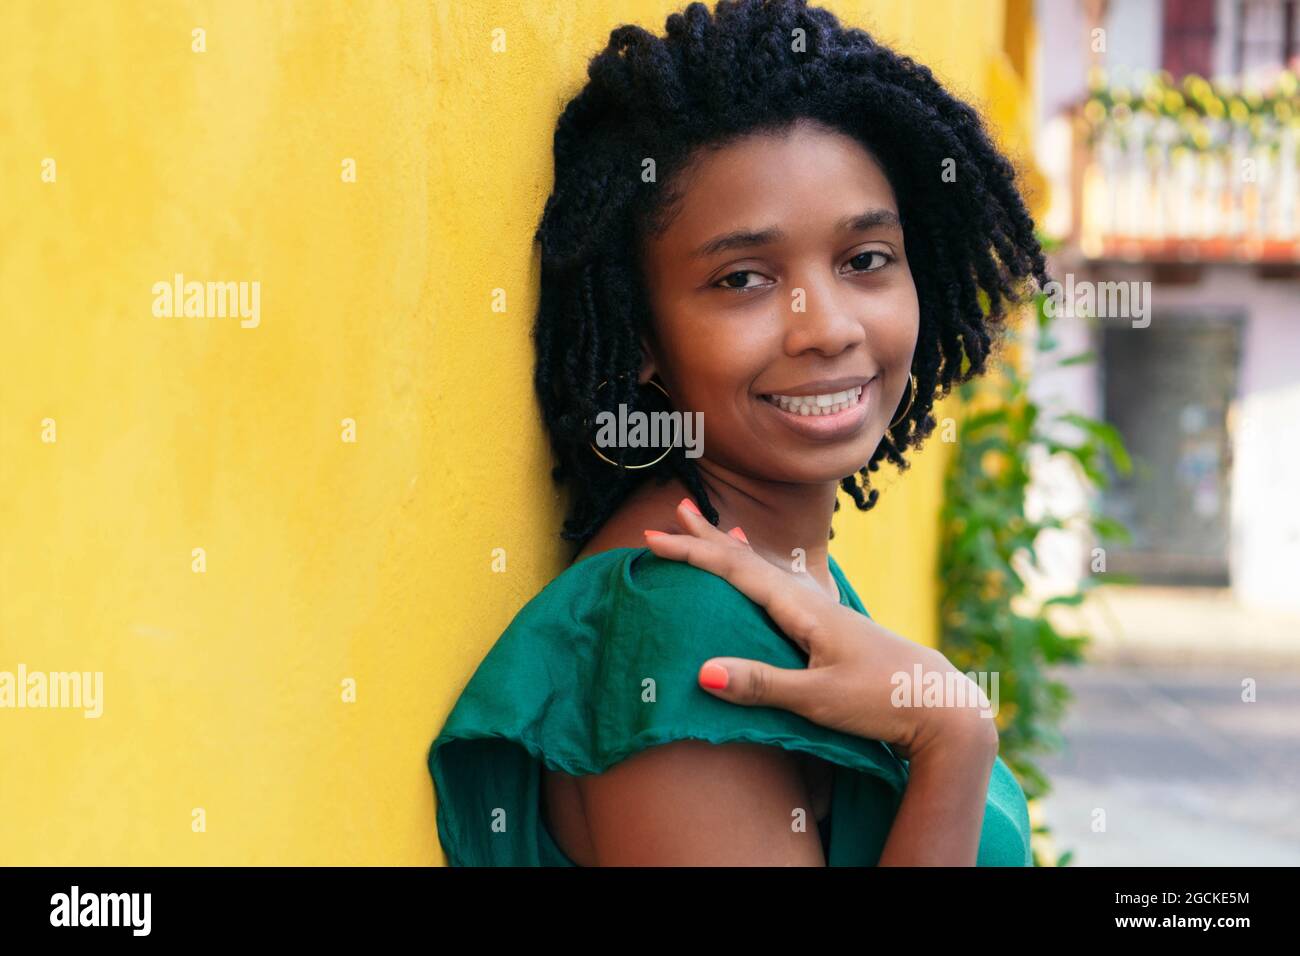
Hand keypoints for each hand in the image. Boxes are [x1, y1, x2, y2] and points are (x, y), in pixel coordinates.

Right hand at [643, 498, 997, 762]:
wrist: (942, 705)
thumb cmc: (882, 702)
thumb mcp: (817, 698)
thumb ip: (761, 684)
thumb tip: (701, 671)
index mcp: (805, 609)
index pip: (737, 571)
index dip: (694, 553)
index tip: (653, 538)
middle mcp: (814, 601)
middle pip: (751, 559)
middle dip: (709, 538)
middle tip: (676, 509)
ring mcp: (826, 612)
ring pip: (770, 569)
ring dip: (737, 549)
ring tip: (717, 527)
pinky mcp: (835, 628)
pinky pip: (788, 586)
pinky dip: (767, 572)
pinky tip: (773, 574)